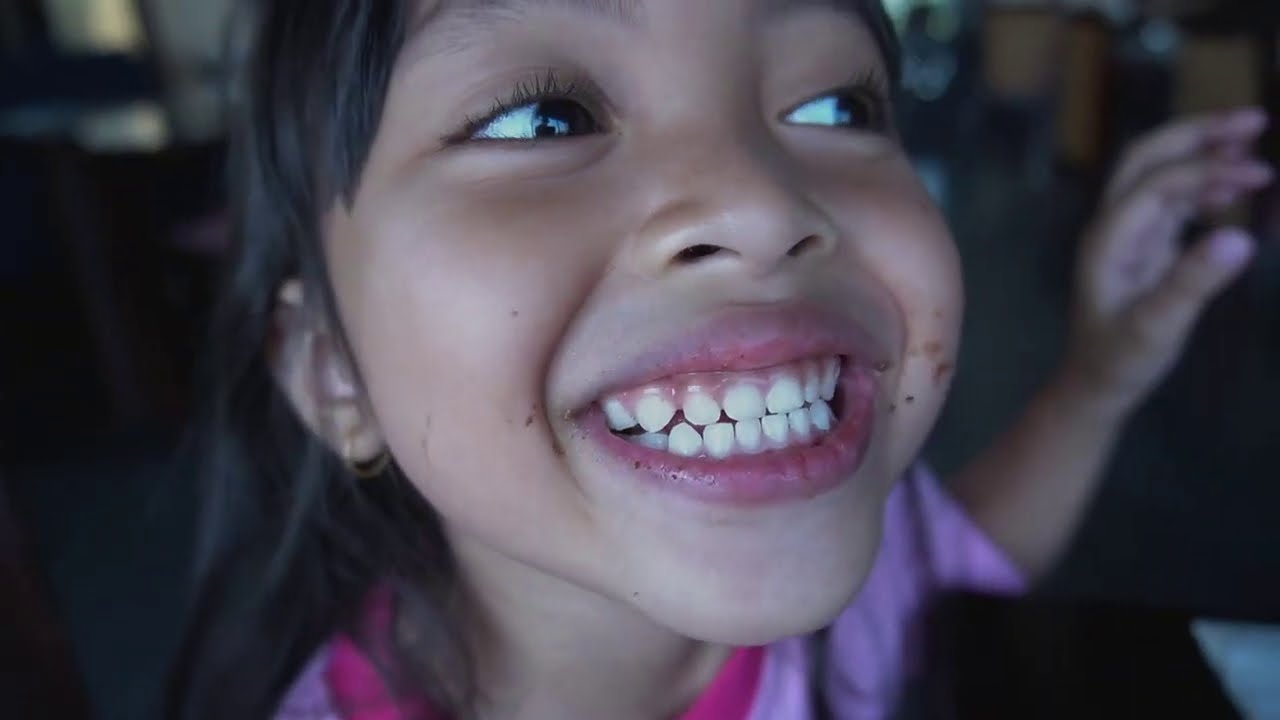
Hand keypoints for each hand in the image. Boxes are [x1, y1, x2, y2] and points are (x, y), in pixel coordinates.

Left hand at [1062, 107, 1272, 416]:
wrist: (1097, 383)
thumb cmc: (1121, 359)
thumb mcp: (1159, 326)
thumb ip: (1194, 283)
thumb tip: (1240, 238)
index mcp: (1108, 240)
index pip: (1155, 184)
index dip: (1206, 171)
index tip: (1260, 174)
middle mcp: (1112, 227)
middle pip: (1145, 158)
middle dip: (1196, 134)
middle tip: (1254, 119)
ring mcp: (1126, 233)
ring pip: (1159, 172)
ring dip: (1201, 151)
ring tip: (1253, 139)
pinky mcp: (1144, 244)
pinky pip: (1171, 198)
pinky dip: (1203, 182)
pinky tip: (1236, 186)